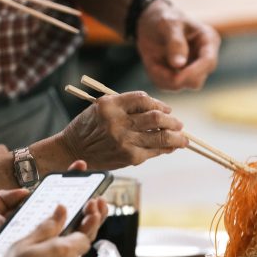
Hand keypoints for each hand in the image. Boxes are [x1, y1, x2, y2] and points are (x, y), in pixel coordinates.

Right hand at [0, 190, 106, 256]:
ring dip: (59, 256)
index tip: (93, 206)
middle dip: (76, 234)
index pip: (87, 232)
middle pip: (78, 248)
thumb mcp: (22, 247)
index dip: (90, 219)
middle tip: (73, 221)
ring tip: (38, 252)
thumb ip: (45, 228)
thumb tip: (62, 211)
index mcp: (65, 251)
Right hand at [56, 91, 187, 168]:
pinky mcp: (129, 157)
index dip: (159, 104)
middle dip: (172, 121)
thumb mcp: (102, 108)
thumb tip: (160, 111)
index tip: (167, 110)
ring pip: (161, 136)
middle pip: (156, 118)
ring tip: (183, 138)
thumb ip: (127, 106)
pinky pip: (154, 151)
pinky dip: (166, 149)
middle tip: (179, 124)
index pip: (143, 100)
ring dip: (177, 137)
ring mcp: (124, 140)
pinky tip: (172, 147)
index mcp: (110, 105)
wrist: (73, 151)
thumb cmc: (90, 127)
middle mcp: (118, 121)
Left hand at [135, 1, 219, 90]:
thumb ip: (175, 43)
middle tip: (155, 66)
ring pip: (181, 86)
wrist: (150, 22)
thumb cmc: (163, 18)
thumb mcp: (168, 24)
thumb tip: (179, 65)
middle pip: (196, 80)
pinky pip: (168, 86)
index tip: (176, 77)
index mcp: (208, 41)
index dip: (194, 72)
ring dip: (164, 77)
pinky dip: (157, 77)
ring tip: (152, 60)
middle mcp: (203, 58)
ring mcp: (192, 69)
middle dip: (175, 77)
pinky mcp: (179, 77)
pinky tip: (153, 63)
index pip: (209, 62)